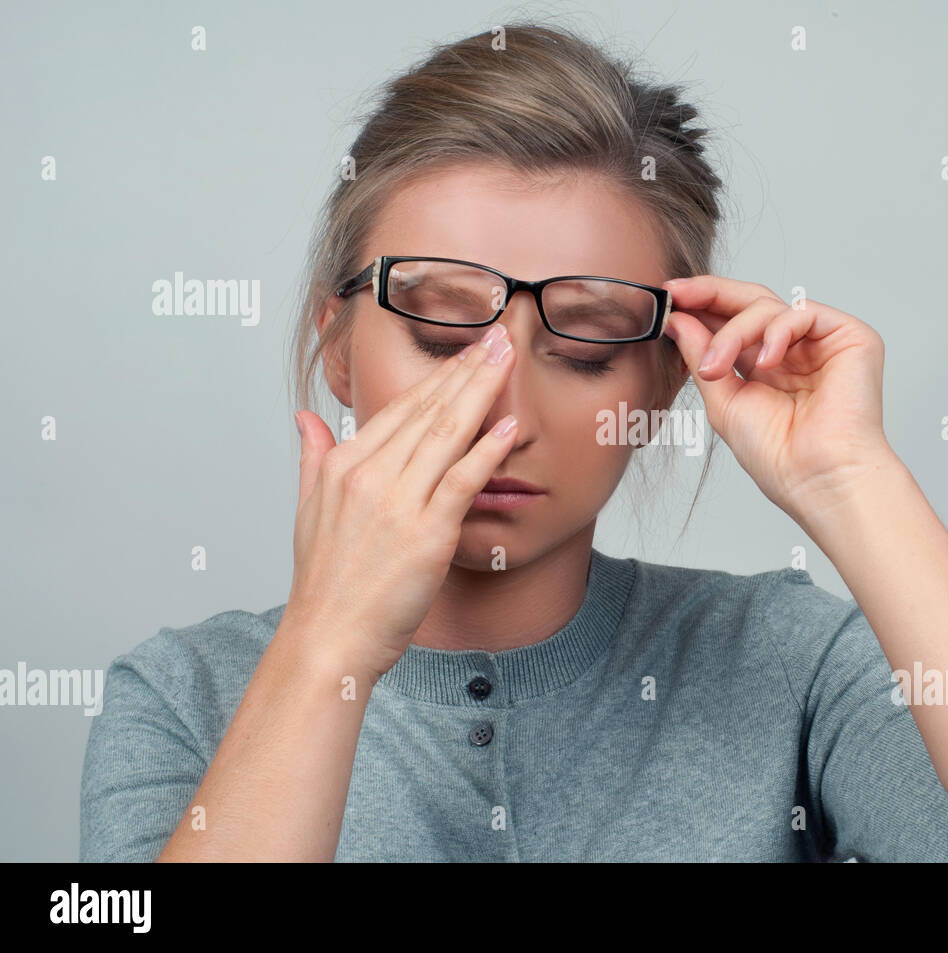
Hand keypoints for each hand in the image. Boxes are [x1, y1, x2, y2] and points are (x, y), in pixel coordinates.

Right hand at [286, 327, 518, 681]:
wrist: (327, 640)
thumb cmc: (326, 585)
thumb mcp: (308, 511)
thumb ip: (313, 457)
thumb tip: (305, 418)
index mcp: (344, 466)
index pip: (400, 407)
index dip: (439, 375)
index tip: (467, 350)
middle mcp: (368, 476)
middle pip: (427, 410)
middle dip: (467, 368)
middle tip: (499, 334)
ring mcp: (396, 503)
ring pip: (446, 433)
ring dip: (482, 391)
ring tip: (508, 357)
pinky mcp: (424, 534)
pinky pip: (461, 481)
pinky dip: (487, 451)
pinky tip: (509, 425)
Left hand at [663, 274, 897, 520]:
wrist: (818, 478)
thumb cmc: (778, 455)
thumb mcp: (723, 400)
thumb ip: (701, 355)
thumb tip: (677, 319)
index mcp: (767, 367)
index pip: (733, 321)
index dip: (701, 306)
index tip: (668, 299)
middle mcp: (795, 350)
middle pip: (751, 302)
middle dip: (711, 295)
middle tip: (678, 296)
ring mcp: (822, 342)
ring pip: (769, 307)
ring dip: (734, 333)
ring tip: (715, 368)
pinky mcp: (850, 337)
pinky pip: (802, 312)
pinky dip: (776, 332)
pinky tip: (766, 363)